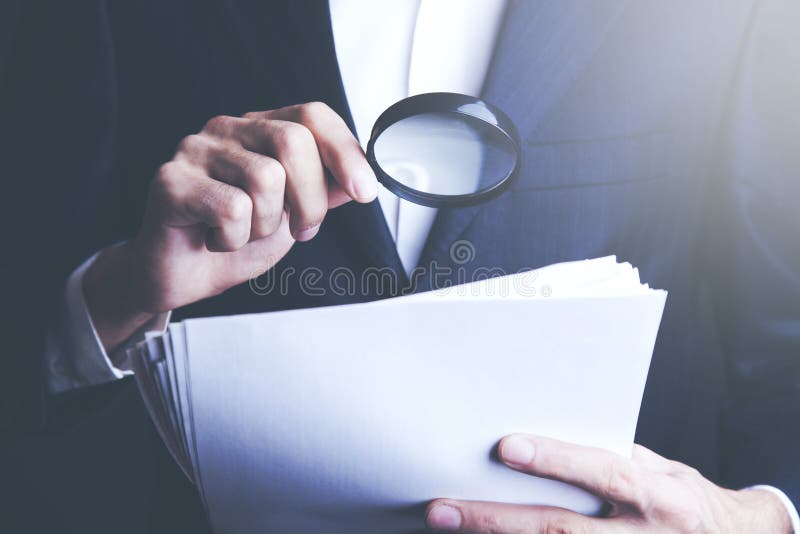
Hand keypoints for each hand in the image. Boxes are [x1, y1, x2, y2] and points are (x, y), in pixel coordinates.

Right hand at [84, 102, 377, 350]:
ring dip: (267, 225)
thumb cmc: (234, 239)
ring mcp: (195, 151)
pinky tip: (217, 240)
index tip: (365, 192)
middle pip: (292, 142)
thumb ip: (325, 191)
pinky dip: (235, 239)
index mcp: (260, 129)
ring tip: (245, 234)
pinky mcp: (169, 181)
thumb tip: (362, 177)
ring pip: (265, 178)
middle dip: (310, 200)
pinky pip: (231, 209)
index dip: (345, 152)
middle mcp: (227, 129)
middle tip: (300, 231)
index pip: (312, 116)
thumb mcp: (293, 215)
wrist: (181, 277)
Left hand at [426, 434, 791, 532]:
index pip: (603, 473)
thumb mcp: (662, 470)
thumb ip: (611, 459)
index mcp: (661, 499)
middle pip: (560, 531)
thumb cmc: (687, 500)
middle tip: (442, 510)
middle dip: (495, 520)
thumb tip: (546, 444)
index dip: (557, 459)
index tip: (505, 447)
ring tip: (450, 529)